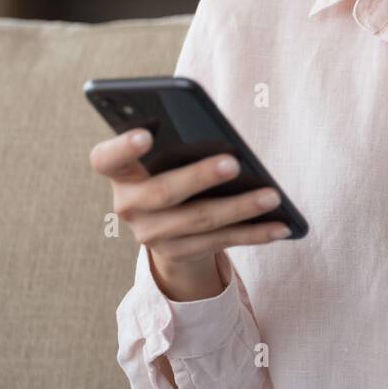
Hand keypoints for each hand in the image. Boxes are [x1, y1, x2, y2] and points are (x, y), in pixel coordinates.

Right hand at [90, 129, 289, 299]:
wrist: (168, 224)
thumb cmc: (173, 169)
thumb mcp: (168, 156)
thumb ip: (181, 143)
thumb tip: (227, 145)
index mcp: (120, 172)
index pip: (106, 159)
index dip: (122, 147)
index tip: (145, 134)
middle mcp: (128, 206)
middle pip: (162, 192)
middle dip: (200, 177)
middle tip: (234, 162)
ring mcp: (150, 235)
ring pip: (199, 221)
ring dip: (240, 208)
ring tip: (273, 196)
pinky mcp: (178, 254)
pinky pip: (221, 243)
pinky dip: (254, 233)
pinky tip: (281, 226)